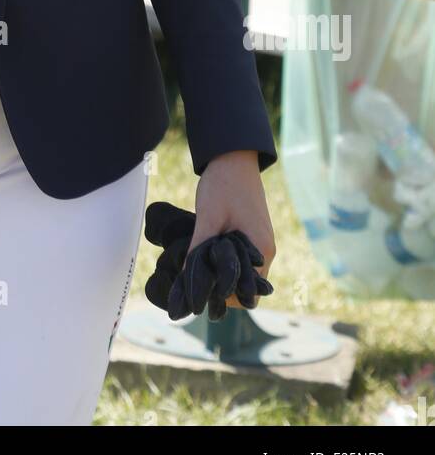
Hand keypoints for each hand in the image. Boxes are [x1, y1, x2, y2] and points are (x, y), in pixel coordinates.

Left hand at [188, 151, 275, 309]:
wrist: (233, 156)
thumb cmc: (223, 185)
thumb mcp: (208, 219)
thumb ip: (199, 252)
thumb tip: (188, 282)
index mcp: (261, 251)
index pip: (247, 296)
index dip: (225, 298)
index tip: (201, 290)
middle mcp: (266, 250)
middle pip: (246, 288)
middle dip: (222, 288)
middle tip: (197, 277)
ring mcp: (261, 241)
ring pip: (243, 273)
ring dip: (224, 273)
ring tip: (200, 263)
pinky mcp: (254, 232)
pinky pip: (242, 258)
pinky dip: (226, 261)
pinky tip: (208, 251)